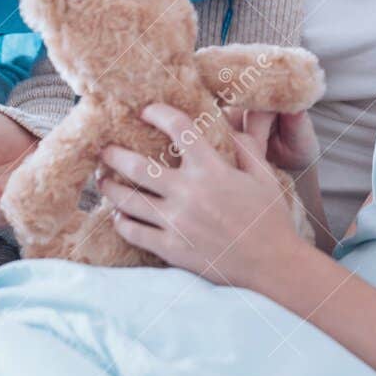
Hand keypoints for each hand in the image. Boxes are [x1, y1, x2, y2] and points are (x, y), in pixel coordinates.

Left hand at [99, 103, 307, 286]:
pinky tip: (120, 215)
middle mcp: (189, 193)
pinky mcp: (169, 248)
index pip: (180, 129)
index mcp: (213, 170)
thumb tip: (231, 128)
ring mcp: (176, 222)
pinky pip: (132, 231)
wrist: (270, 264)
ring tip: (104, 180)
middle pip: (137, 166)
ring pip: (126, 199)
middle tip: (104, 149)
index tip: (147, 110)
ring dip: (109, 187)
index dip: (159, 113)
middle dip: (114, 154)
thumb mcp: (265, 177)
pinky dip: (121, 220)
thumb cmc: (270, 219)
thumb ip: (247, 149)